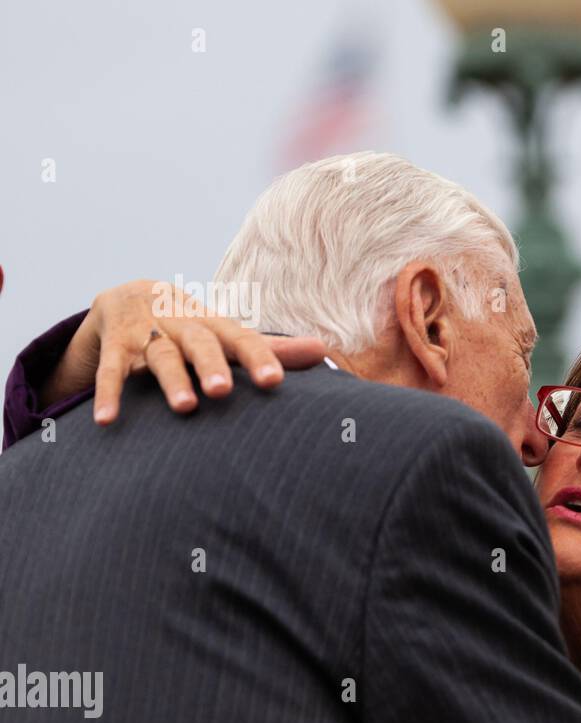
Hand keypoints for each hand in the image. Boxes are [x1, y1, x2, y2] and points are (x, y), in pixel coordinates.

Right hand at [40, 279, 326, 423]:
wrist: (130, 295)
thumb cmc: (195, 328)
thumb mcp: (229, 335)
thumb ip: (273, 349)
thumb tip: (324, 353)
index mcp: (216, 325)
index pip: (242, 340)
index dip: (259, 359)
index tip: (274, 382)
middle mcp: (183, 326)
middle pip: (200, 343)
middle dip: (212, 366)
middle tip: (223, 391)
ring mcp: (147, 336)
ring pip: (160, 356)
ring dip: (172, 381)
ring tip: (186, 407)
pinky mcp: (115, 348)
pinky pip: (109, 372)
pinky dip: (108, 394)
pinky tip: (107, 421)